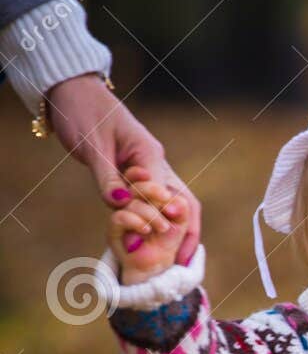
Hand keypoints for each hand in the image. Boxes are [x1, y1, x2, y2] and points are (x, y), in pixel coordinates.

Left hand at [46, 74, 200, 263]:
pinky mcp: (135, 172)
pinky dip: (156, 220)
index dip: (165, 220)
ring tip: (176, 258)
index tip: (161, 244)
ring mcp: (147, 168)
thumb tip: (121, 205)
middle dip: (187, 231)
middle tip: (183, 262)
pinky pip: (152, 200)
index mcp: (149, 154)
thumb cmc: (83, 112)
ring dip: (175, 229)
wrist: (74, 92)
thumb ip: (107, 178)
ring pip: (171, 202)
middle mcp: (155, 163)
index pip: (166, 193)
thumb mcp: (92, 146)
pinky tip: (156, 239)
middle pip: (183, 201)